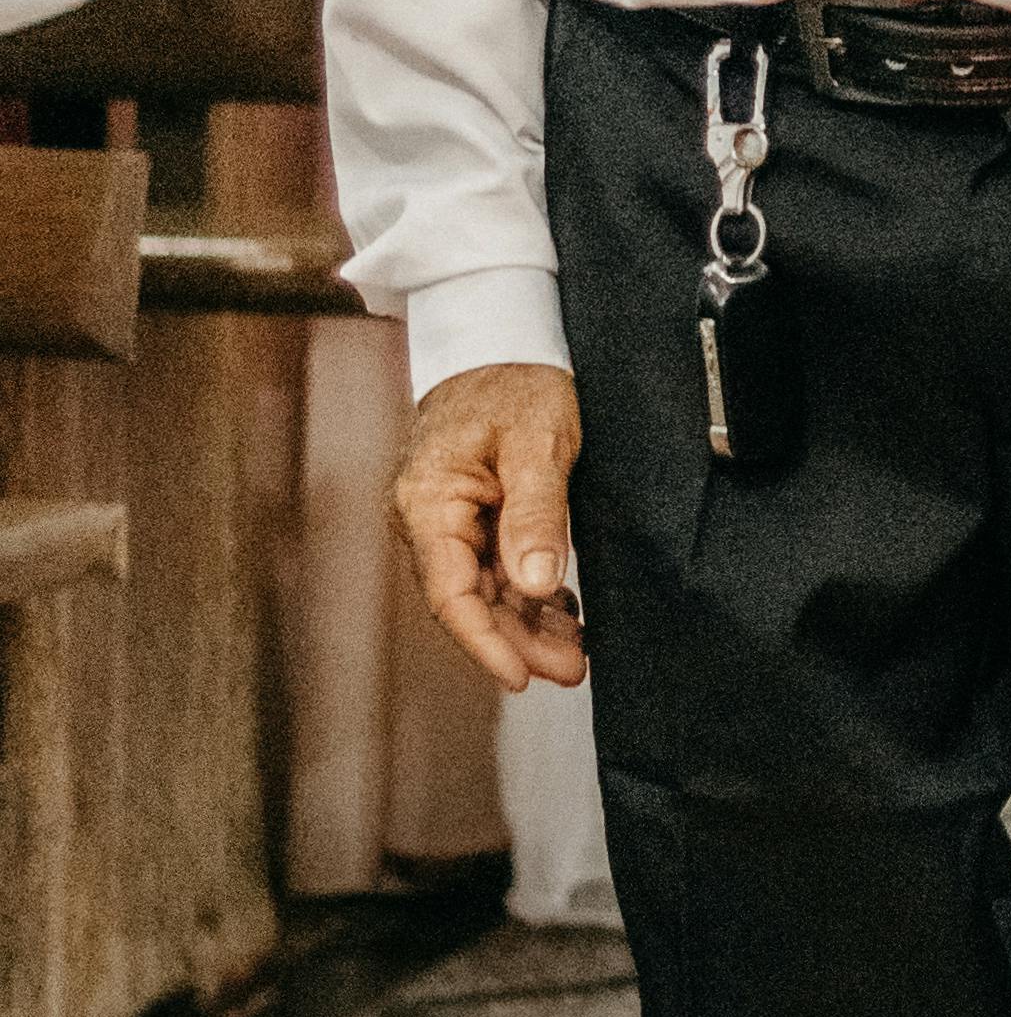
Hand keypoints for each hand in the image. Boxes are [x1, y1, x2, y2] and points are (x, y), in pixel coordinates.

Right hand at [396, 362, 587, 692]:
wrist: (503, 338)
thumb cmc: (516, 381)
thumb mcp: (537, 443)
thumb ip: (537, 514)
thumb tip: (537, 583)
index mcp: (428, 503)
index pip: (450, 595)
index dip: (485, 642)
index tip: (520, 677)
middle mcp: (427, 518)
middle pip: (470, 600)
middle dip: (519, 641)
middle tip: (573, 669)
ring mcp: (449, 519)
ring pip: (487, 590)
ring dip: (529, 624)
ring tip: (576, 653)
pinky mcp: (473, 515)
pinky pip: (497, 568)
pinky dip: (532, 594)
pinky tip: (565, 614)